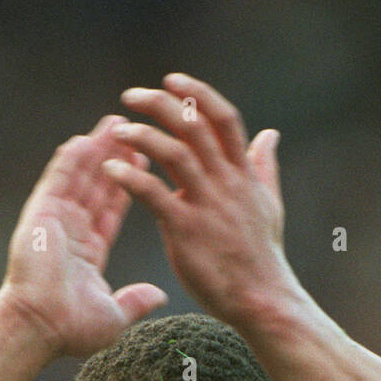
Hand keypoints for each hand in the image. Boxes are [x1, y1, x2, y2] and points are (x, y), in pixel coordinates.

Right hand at [0, 114, 167, 357]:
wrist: (38, 327)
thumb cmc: (72, 329)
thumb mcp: (114, 316)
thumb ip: (137, 301)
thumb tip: (160, 295)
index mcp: (89, 252)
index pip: (112, 210)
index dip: (128, 185)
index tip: (144, 163)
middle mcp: (72, 232)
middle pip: (98, 186)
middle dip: (115, 157)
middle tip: (134, 130)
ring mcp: (55, 221)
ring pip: (81, 177)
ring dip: (97, 150)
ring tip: (116, 123)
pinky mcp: (41, 215)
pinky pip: (58, 181)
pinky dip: (71, 160)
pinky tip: (85, 139)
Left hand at [102, 74, 298, 329]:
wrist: (263, 301)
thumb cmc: (263, 258)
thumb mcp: (269, 204)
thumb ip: (264, 167)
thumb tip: (270, 134)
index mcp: (243, 174)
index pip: (222, 118)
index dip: (197, 93)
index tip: (172, 79)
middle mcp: (225, 182)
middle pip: (193, 125)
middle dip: (159, 104)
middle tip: (130, 96)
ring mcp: (206, 205)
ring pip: (173, 152)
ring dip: (141, 135)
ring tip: (117, 131)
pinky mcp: (187, 230)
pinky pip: (153, 194)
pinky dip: (130, 177)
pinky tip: (111, 170)